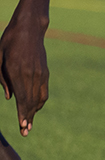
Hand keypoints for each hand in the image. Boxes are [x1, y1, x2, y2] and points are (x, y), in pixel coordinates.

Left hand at [0, 13, 50, 134]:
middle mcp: (31, 74)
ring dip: (34, 112)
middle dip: (28, 118)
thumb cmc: (8, 42)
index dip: (21, 114)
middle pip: (31, 101)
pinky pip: (44, 91)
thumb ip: (2, 79)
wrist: (29, 28)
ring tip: (29, 124)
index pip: (21, 99)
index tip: (22, 127)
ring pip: (39, 98)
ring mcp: (41, 73)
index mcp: (17, 71)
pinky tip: (35, 108)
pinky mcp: (45, 72)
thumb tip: (9, 98)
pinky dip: (40, 102)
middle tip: (26, 132)